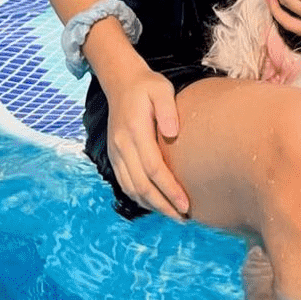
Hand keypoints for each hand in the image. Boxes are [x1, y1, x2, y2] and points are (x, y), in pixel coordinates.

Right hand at [104, 65, 190, 220]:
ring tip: (174, 214)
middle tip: (184, 217)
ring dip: (152, 206)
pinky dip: (140, 198)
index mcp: (135, 131)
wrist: (121, 82)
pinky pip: (125, 184)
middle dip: (163, 205)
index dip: (170, 189)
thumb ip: (168, 109)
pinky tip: (156, 203)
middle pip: (141, 185)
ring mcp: (115, 152)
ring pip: (131, 189)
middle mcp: (122, 146)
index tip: (186, 204)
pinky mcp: (114, 156)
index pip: (153, 168)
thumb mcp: (161, 89)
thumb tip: (173, 134)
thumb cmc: (147, 86)